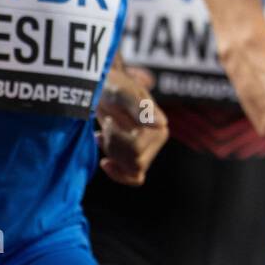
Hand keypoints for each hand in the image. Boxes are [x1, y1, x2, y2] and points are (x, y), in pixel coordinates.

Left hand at [96, 63, 166, 184]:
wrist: (103, 87)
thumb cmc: (113, 86)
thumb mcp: (123, 93)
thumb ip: (140, 108)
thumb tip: (162, 124)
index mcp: (159, 126)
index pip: (137, 148)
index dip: (117, 139)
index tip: (108, 121)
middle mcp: (156, 140)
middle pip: (134, 162)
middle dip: (114, 147)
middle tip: (106, 127)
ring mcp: (146, 149)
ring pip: (130, 170)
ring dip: (112, 153)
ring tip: (102, 135)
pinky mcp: (136, 156)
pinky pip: (133, 178)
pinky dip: (118, 174)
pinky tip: (104, 162)